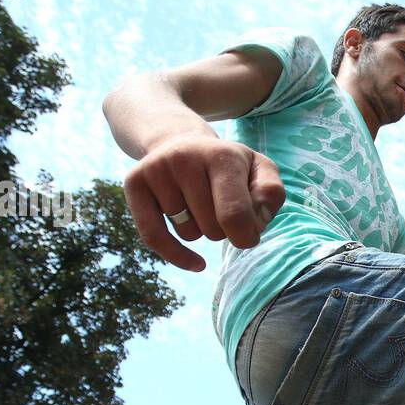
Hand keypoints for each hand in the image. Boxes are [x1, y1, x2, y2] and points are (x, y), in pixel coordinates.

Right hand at [122, 134, 285, 270]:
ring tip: (200, 205)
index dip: (246, 235)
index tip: (248, 235)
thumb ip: (270, 194)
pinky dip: (177, 256)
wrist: (180, 141)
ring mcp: (156, 169)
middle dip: (224, 230)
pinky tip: (198, 263)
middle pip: (213, 229)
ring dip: (200, 231)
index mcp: (221, 155)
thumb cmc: (227, 166)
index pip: (235, 215)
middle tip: (221, 207)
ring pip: (188, 234)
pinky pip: (153, 238)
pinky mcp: (134, 182)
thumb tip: (254, 223)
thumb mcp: (259, 170)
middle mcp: (185, 158)